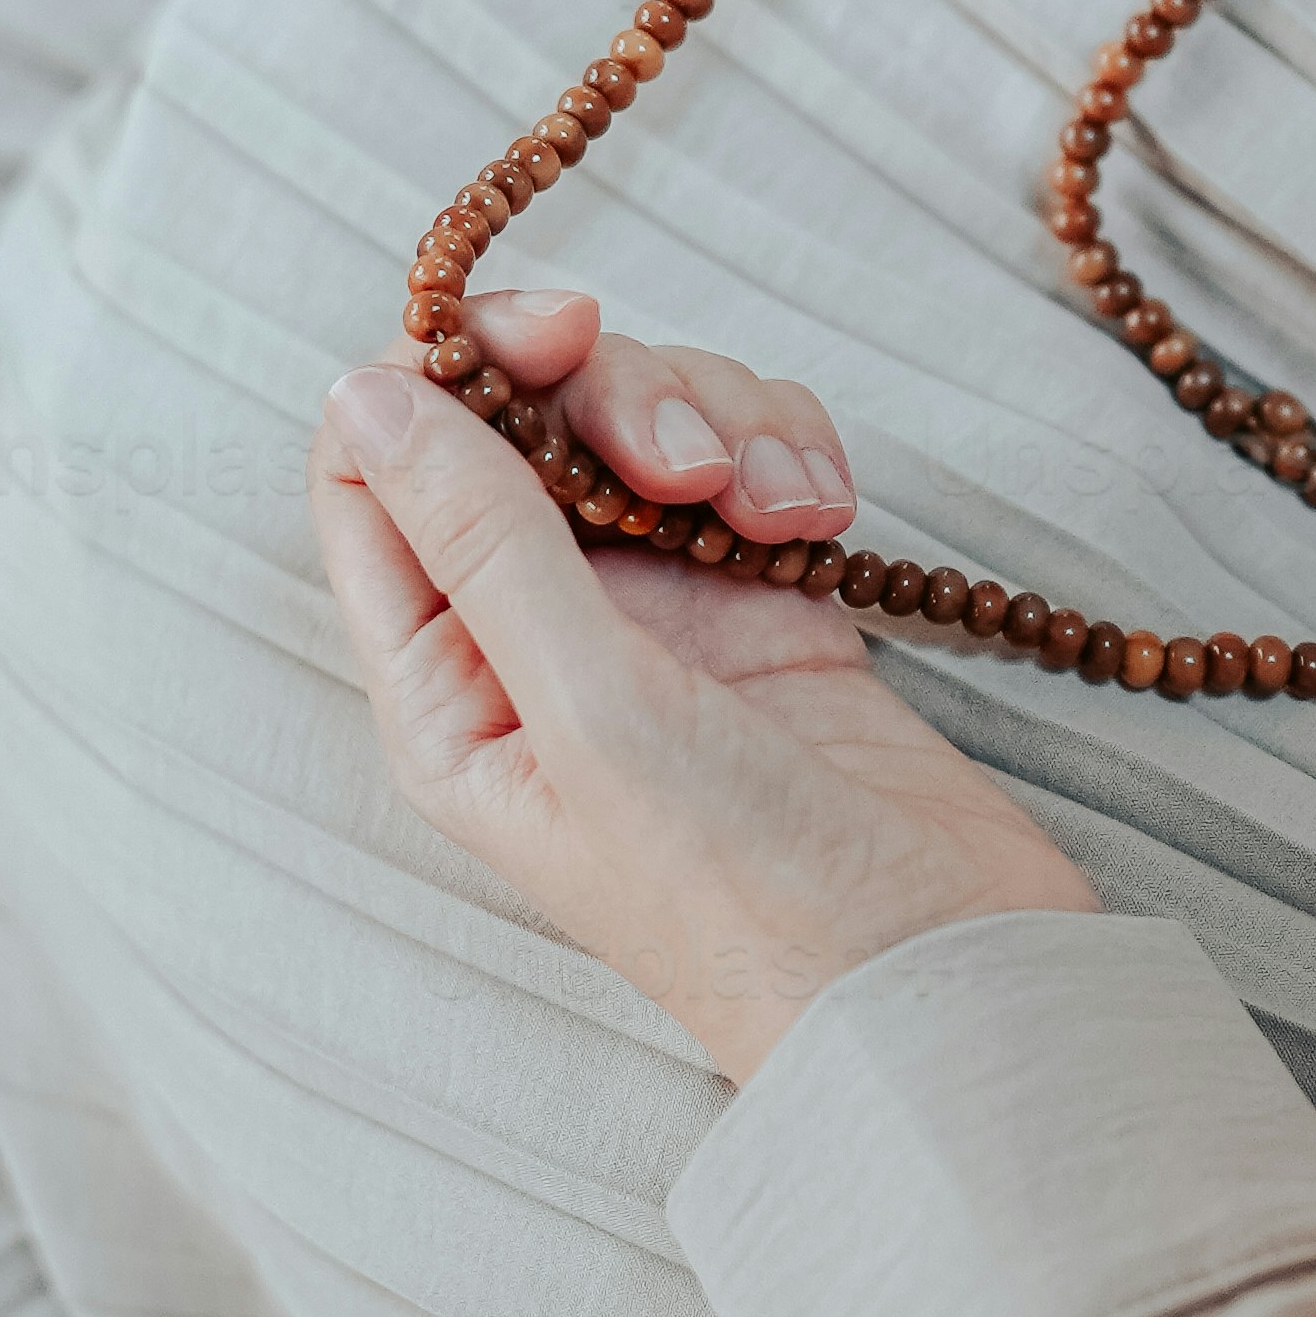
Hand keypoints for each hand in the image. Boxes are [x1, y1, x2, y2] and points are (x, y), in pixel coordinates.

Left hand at [307, 293, 1090, 1082]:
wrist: (948, 982)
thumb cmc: (747, 896)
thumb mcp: (592, 710)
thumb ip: (483, 536)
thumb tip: (366, 388)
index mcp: (446, 687)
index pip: (379, 472)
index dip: (454, 370)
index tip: (560, 335)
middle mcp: (534, 641)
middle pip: (526, 419)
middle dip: (617, 397)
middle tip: (690, 464)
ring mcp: (657, 619)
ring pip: (648, 425)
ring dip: (720, 425)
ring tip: (781, 514)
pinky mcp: (768, 604)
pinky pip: (753, 461)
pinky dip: (791, 459)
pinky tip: (826, 523)